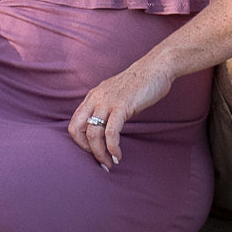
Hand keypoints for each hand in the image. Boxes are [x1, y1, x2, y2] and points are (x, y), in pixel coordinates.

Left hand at [66, 56, 178, 170]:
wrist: (156, 68)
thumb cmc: (139, 84)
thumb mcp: (115, 95)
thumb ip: (106, 108)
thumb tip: (103, 129)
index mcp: (92, 96)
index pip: (74, 123)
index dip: (80, 142)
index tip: (93, 152)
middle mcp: (95, 98)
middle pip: (77, 129)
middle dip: (86, 150)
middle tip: (100, 161)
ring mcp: (107, 101)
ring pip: (94, 134)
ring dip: (100, 153)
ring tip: (110, 163)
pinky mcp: (122, 106)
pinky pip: (111, 132)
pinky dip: (113, 147)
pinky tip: (118, 154)